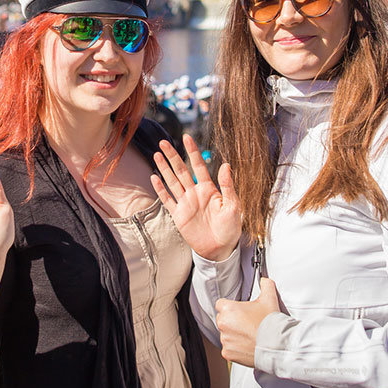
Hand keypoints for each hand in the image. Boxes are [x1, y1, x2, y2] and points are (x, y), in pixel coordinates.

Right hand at [151, 134, 241, 261]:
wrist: (220, 249)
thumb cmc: (230, 228)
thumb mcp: (233, 206)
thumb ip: (228, 186)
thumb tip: (225, 165)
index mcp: (209, 189)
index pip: (198, 165)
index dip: (192, 151)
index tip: (186, 137)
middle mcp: (195, 193)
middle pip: (181, 170)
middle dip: (172, 156)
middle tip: (163, 142)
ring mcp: (185, 203)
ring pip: (172, 181)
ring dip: (164, 169)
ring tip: (156, 155)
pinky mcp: (179, 215)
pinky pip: (167, 199)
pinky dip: (160, 189)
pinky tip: (154, 178)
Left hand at [215, 277, 280, 367]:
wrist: (276, 345)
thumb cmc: (271, 323)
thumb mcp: (269, 299)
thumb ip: (266, 285)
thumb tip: (265, 280)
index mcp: (228, 309)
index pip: (221, 304)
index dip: (230, 307)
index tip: (239, 311)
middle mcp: (223, 324)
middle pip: (222, 319)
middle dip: (231, 321)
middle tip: (247, 323)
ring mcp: (224, 339)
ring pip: (225, 334)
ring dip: (233, 334)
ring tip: (249, 335)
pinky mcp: (227, 353)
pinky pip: (228, 348)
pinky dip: (235, 348)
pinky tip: (247, 345)